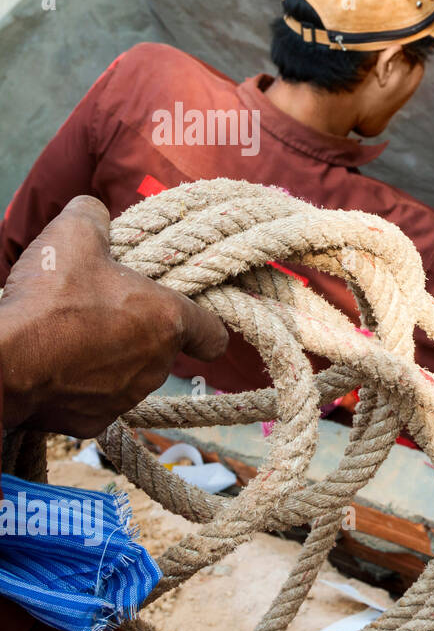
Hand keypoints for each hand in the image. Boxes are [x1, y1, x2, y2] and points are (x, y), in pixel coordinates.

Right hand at [0, 196, 227, 436]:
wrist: (4, 363)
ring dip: (111, 358)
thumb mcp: (72, 235)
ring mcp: (127, 397)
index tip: (186, 316)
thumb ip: (94, 216)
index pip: (215, 334)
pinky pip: (96, 401)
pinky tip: (54, 366)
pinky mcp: (94, 422)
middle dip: (140, 332)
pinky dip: (81, 387)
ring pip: (130, 375)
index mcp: (167, 320)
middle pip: (163, 349)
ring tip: (72, 336)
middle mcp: (157, 365)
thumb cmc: (49, 298)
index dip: (204, 324)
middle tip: (104, 311)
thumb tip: (95, 209)